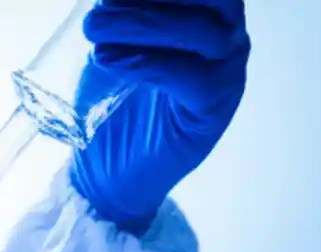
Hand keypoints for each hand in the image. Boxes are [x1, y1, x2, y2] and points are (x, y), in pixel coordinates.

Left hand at [72, 0, 250, 234]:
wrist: (105, 167)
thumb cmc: (107, 96)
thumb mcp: (109, 39)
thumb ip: (118, 7)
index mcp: (204, 8)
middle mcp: (225, 33)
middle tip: (97, 9)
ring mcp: (227, 71)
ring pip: (202, 31)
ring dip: (141, 23)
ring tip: (93, 30)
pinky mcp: (215, 110)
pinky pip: (194, 78)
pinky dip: (148, 63)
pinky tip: (109, 60)